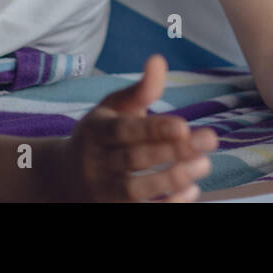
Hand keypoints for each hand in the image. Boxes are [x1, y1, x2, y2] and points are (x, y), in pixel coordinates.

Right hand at [60, 54, 217, 200]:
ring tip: (205, 164)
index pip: (123, 131)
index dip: (153, 129)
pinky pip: (138, 212)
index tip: (184, 125)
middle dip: (174, 151)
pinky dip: (166, 204)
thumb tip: (158, 59)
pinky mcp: (111, 210)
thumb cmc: (101, 135)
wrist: (62, 178)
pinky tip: (192, 190)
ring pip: (135, 190)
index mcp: (95, 132)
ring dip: (172, 180)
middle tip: (210, 139)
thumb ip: (140, 90)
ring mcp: (101, 192)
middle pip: (134, 160)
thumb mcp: (114, 108)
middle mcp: (94, 163)